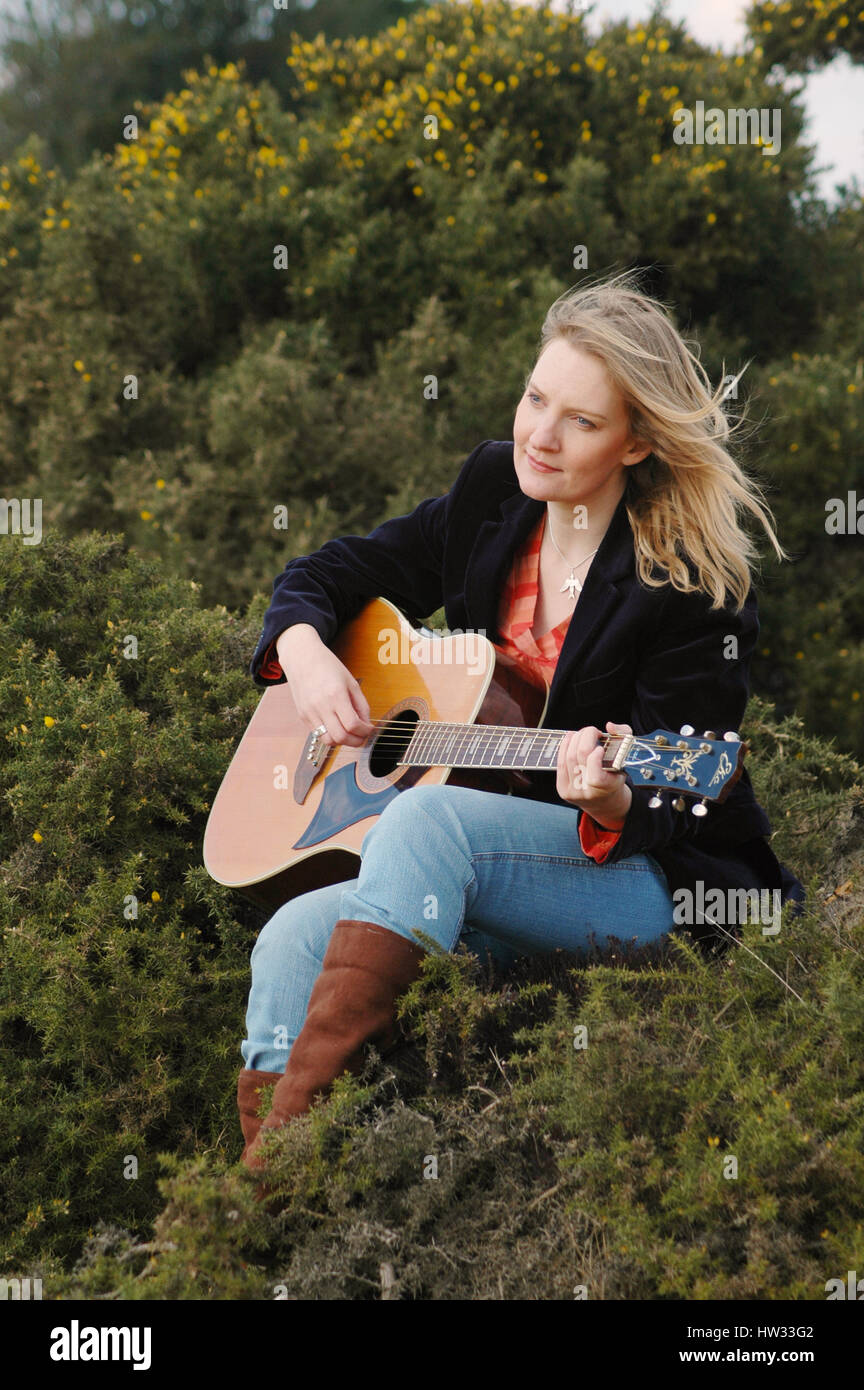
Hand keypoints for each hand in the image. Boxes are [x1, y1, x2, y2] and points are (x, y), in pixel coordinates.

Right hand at [277, 628, 374, 748]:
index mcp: (335, 694)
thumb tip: (367, 725)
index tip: (369, 729)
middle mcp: (320, 705)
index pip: (352, 724)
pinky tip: (337, 726)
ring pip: (328, 740)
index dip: (365, 731)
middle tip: (362, 736)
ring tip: (350, 733)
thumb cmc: (328, 666)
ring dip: (342, 741)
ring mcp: (309, 712)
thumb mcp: (351, 682)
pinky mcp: (303, 715)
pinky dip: (330, 735)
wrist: (302, 657)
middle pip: (340, 737)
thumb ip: (361, 705)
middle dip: (355, 741)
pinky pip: (318, 734)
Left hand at [556, 721, 632, 826]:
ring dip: (575, 739)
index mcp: (606, 789)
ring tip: (583, 733)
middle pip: (579, 758)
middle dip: (585, 737)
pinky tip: (570, 738)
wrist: (604, 801)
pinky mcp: (562, 789)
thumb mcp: (626, 756)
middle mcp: (587, 793)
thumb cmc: (615, 774)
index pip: (595, 776)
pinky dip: (564, 747)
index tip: (600, 747)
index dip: (595, 756)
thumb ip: (623, 735)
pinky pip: (559, 763)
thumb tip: (609, 726)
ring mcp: (573, 792)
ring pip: (568, 758)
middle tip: (593, 731)